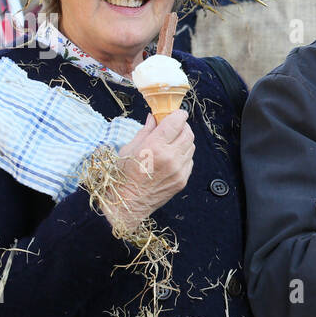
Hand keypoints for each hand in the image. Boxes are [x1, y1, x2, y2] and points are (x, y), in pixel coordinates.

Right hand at [104, 111, 194, 231]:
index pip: (176, 122)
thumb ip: (145, 131)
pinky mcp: (182, 180)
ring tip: (172, 142)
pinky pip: (190, 161)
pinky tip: (173, 157)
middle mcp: (170, 157)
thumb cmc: (123, 175)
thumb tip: (154, 117)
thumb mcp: (129, 148)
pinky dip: (184, 155)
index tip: (177, 113)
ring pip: (191, 146)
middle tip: (175, 126)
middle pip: (188, 133)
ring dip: (184, 140)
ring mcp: (178, 170)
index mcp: (154, 146)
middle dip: (183, 126)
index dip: (179, 114)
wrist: (128, 203)